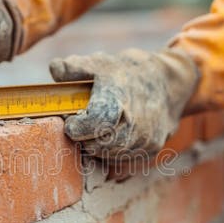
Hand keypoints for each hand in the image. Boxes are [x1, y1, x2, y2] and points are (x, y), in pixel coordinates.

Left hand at [49, 48, 199, 160]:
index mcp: (118, 99)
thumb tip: (55, 68)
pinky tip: (109, 136)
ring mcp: (145, 138)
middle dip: (84, 138)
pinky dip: (111, 152)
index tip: (71, 122)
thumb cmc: (127, 73)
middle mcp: (135, 122)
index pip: (95, 122)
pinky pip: (123, 159)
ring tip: (94, 130)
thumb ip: (73, 68)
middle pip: (98, 144)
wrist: (168, 83)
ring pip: (108, 155)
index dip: (78, 127)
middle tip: (79, 127)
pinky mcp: (151, 149)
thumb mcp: (100, 63)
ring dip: (96, 147)